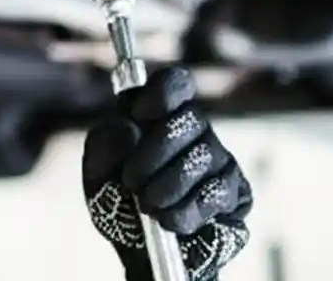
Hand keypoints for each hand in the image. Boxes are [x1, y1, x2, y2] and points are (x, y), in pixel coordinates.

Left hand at [83, 68, 251, 280]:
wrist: (144, 251)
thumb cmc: (118, 202)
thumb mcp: (97, 174)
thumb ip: (104, 145)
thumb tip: (128, 125)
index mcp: (157, 115)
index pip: (176, 82)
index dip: (161, 92)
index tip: (139, 114)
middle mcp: (193, 130)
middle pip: (189, 117)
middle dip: (155, 151)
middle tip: (131, 181)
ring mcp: (218, 158)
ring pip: (202, 156)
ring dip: (168, 185)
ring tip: (147, 206)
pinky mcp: (235, 189)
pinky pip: (218, 190)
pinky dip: (188, 209)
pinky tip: (170, 221)